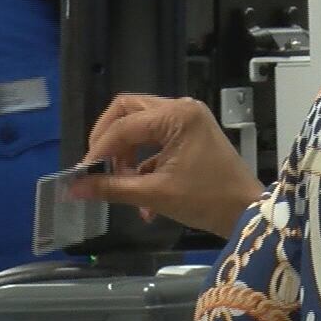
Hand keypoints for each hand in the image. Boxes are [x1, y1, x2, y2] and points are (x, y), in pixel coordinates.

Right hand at [68, 94, 265, 238]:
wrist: (246, 212)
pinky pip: (153, 139)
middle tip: (96, 168)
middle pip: (127, 112)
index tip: (81, 175)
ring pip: (138, 125)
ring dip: (125, 155)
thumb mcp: (154, 194)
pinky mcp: (189, 133)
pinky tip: (140, 192)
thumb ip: (111, 187)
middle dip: (108, 141)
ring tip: (122, 184)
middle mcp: (181, 108)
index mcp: (176, 116)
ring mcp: (186, 119)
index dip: (98, 150)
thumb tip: (74, 188)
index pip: (123, 126)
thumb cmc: (206, 200)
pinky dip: (141, 162)